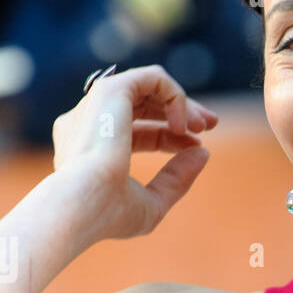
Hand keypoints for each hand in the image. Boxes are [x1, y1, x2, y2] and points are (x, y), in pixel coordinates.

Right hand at [50, 64, 217, 246]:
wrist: (81, 205)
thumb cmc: (108, 214)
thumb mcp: (151, 203)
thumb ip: (176, 178)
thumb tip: (203, 152)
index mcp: (91, 145)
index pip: (137, 130)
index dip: (171, 136)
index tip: (197, 146)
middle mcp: (90, 120)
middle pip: (143, 104)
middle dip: (181, 112)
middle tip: (211, 124)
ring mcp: (97, 104)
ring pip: (148, 86)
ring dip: (182, 103)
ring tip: (203, 125)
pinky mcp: (110, 91)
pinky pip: (152, 78)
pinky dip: (176, 96)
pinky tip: (182, 124)